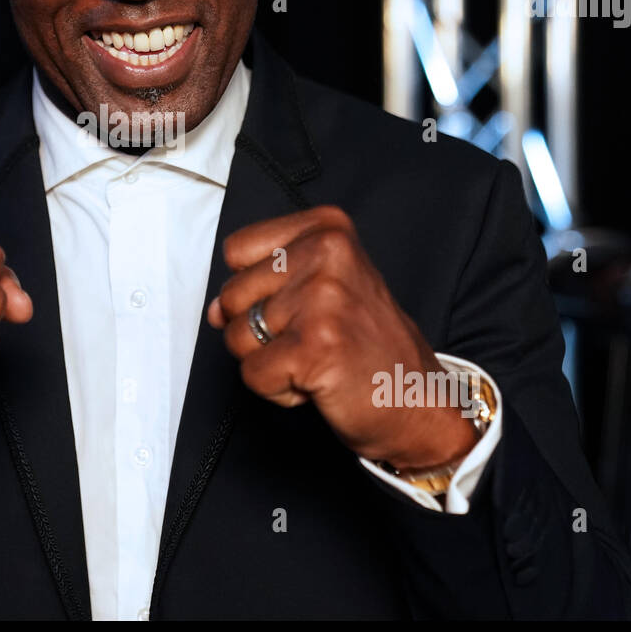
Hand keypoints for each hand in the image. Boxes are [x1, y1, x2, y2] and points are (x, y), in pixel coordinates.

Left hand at [207, 206, 475, 470]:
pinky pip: (253, 374)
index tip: (296, 303)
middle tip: (312, 338)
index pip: (236, 250)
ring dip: (269, 361)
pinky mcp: (314, 346)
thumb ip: (263, 285)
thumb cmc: (369, 347)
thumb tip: (212, 310)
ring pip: (237, 337)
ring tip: (315, 359)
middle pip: (231, 295)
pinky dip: (277, 389)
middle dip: (259, 330)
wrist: (418, 403)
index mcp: (328, 229)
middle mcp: (327, 254)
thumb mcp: (324, 287)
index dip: (254, 287)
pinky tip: (317, 382)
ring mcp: (322, 299)